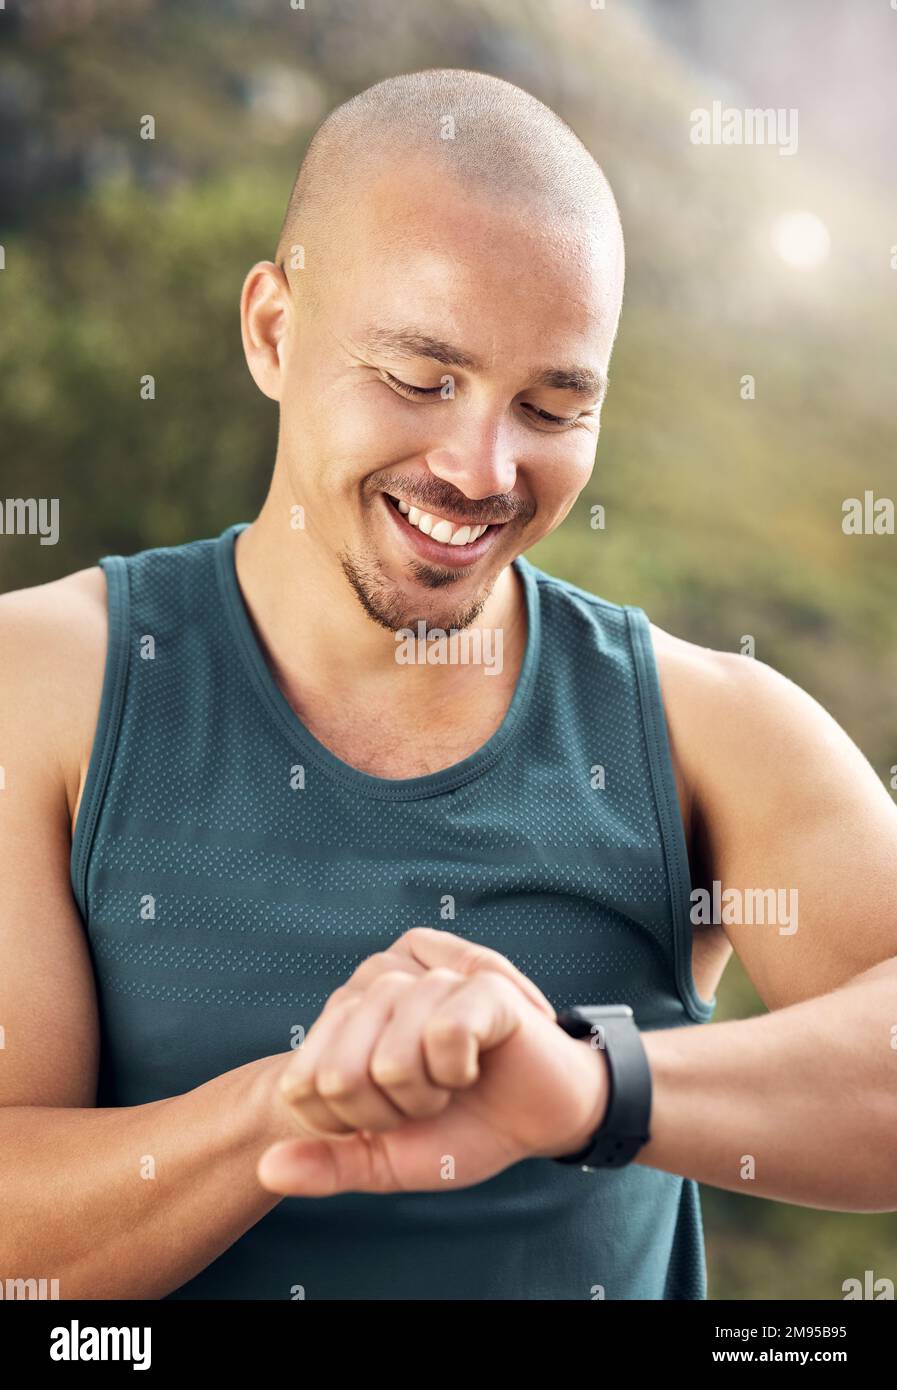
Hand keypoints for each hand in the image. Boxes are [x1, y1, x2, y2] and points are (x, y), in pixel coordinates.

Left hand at [256, 929, 608, 1196]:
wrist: (543, 1119)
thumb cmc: (464, 1129)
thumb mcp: (389, 1160)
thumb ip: (330, 1162)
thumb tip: (268, 1167)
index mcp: (347, 1020)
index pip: (304, 1086)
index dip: (351, 1125)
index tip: (391, 1118)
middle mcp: (379, 985)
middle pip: (342, 1074)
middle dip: (392, 1114)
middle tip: (429, 1101)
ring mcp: (428, 977)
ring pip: (392, 1059)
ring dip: (431, 1094)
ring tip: (457, 1081)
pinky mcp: (479, 981)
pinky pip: (443, 1033)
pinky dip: (462, 1070)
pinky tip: (480, 1061)